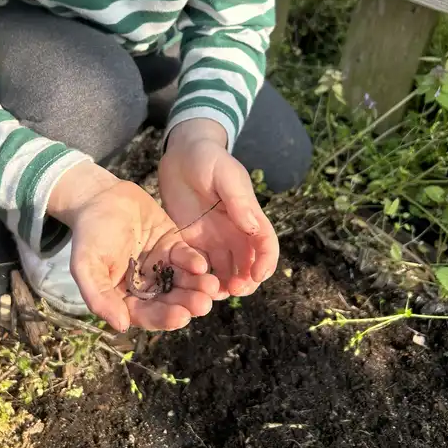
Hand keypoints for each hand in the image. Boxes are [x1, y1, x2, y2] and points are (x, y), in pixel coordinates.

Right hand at [47, 163, 218, 331]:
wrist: (100, 196)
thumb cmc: (89, 232)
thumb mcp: (85, 265)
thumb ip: (99, 297)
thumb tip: (120, 325)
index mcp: (123, 296)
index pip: (146, 314)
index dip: (164, 318)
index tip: (181, 317)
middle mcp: (144, 286)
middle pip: (169, 301)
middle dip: (187, 303)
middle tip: (203, 304)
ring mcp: (160, 266)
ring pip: (182, 282)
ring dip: (197, 286)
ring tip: (211, 286)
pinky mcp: (172, 246)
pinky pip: (186, 258)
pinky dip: (194, 262)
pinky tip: (202, 264)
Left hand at [158, 120, 278, 298]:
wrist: (181, 154)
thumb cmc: (207, 158)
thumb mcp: (225, 174)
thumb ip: (237, 200)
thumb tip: (252, 226)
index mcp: (248, 217)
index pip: (266, 245)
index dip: (266, 263)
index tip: (258, 275)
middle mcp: (234, 233)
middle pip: (247, 266)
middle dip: (245, 282)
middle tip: (233, 290)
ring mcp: (213, 239)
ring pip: (225, 271)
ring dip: (223, 285)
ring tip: (212, 293)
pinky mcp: (191, 242)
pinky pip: (199, 266)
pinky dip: (200, 279)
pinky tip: (192, 285)